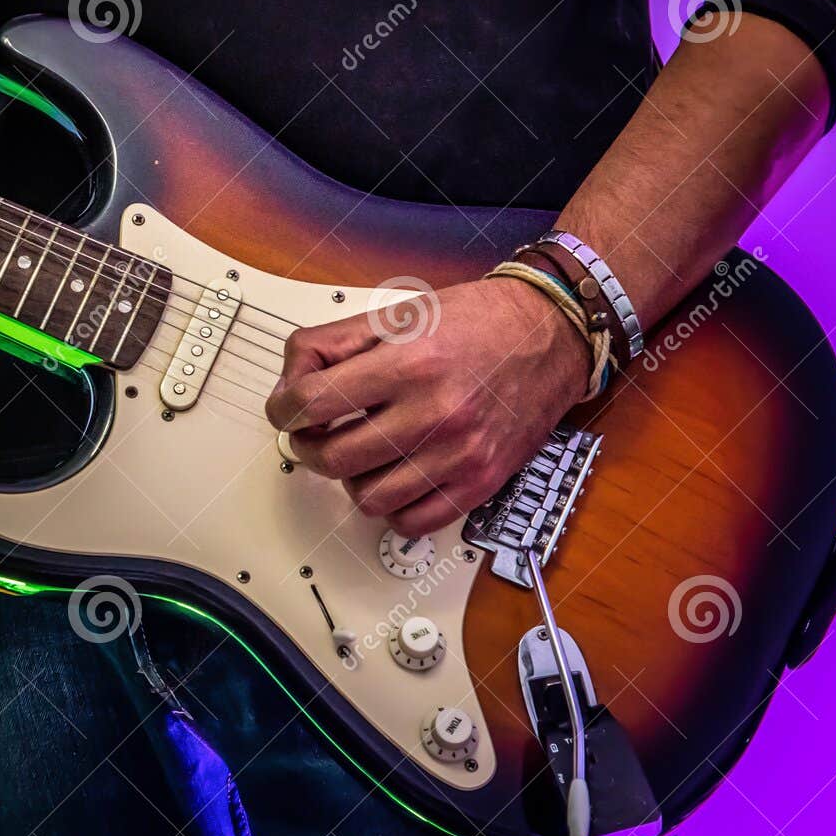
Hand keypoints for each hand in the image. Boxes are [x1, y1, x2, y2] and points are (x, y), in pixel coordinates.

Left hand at [265, 278, 590, 535]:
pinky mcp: (480, 483)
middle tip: (315, 434)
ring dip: (350, 479)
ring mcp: (459, 455)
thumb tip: (290, 386)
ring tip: (361, 453)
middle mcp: (436, 413)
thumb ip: (334, 344)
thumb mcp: (399, 314)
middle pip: (334, 457)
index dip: (284, 409)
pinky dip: (391, 507)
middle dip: (309, 447)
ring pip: (367, 499)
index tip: (286, 411)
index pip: (313, 403)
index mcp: (411, 362)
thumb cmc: (478, 322)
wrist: (551, 334)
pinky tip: (393, 477)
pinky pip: (411, 522)